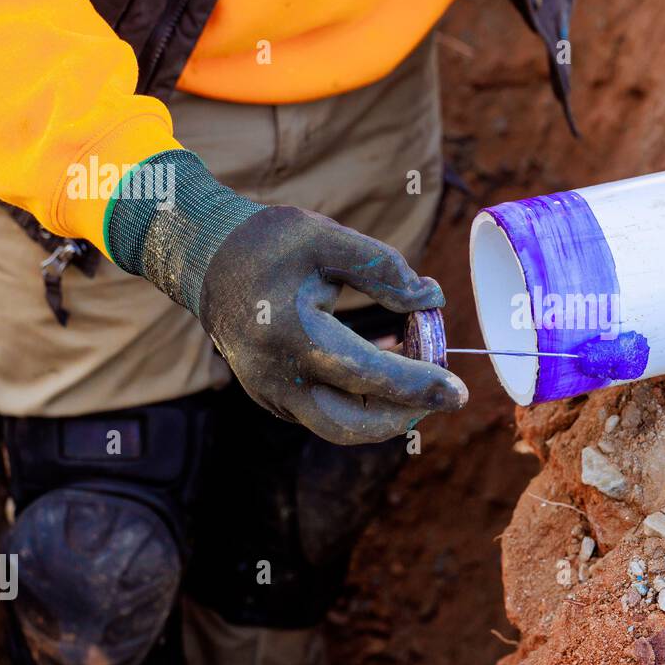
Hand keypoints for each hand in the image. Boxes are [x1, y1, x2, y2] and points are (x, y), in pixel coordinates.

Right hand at [199, 205, 466, 443]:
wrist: (206, 259)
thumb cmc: (270, 244)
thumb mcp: (327, 238)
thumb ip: (383, 268)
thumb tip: (432, 301)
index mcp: (291, 333)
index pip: (367, 374)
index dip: (418, 386)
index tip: (458, 391)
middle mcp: (276, 375)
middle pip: (351, 425)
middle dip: (404, 416)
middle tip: (442, 393)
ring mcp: (269, 392)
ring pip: (338, 427)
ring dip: (385, 411)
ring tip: (417, 373)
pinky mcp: (270, 398)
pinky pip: (324, 413)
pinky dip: (360, 400)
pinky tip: (384, 367)